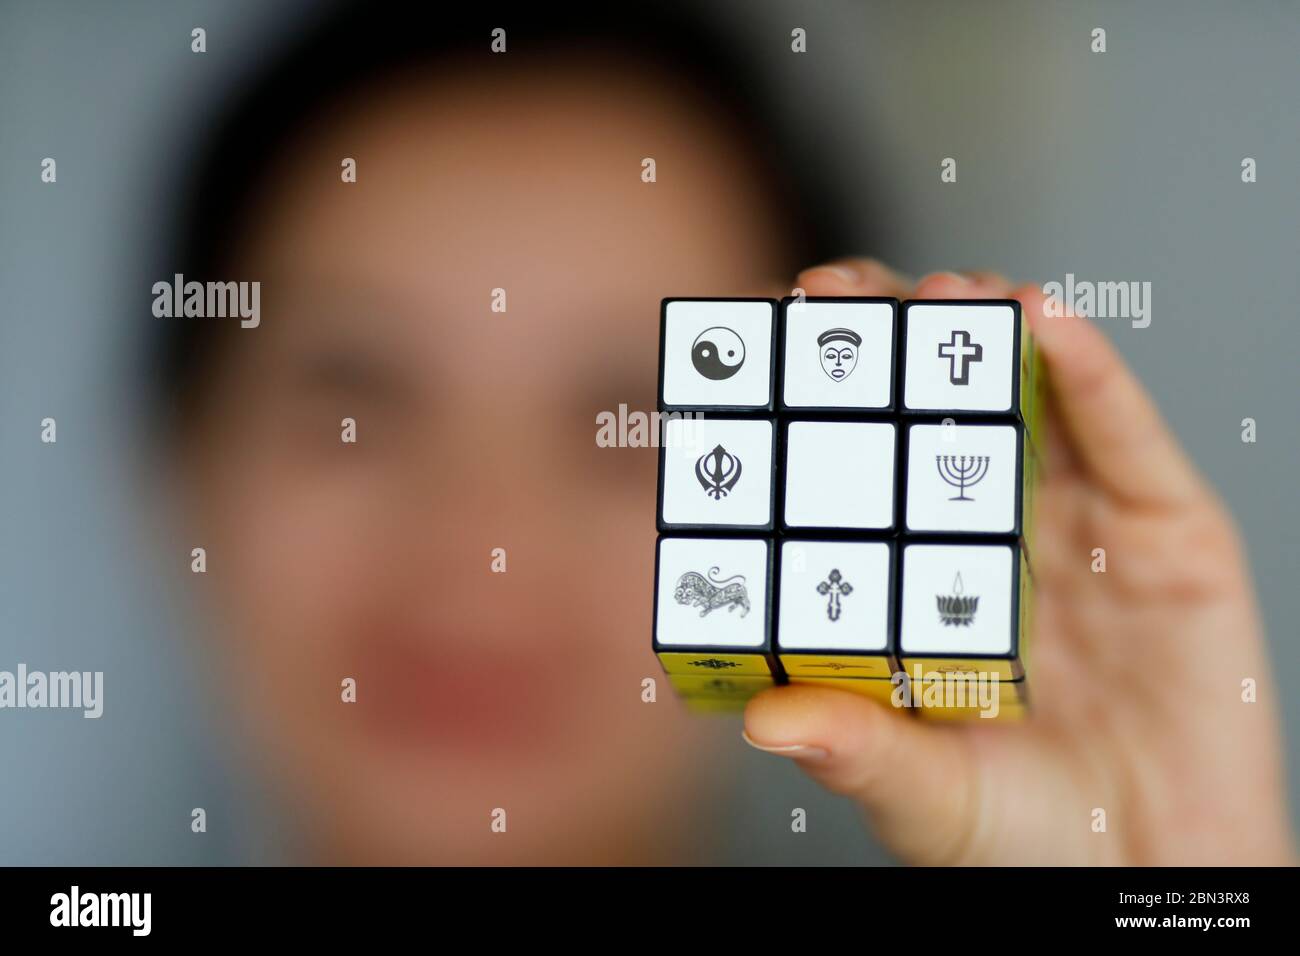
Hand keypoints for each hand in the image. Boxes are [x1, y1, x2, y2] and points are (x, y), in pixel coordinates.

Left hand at [743, 260, 1295, 864]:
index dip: (815, 400)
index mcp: (925, 577)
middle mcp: (997, 535)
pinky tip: (1048, 323)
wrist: (1160, 879)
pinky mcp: (1173, 535)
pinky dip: (1094, 375)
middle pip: (935, 407)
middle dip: (886, 338)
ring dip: (983, 328)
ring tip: (940, 291)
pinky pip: (1129, 438)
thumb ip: (855, 751)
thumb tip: (761, 720)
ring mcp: (1084, 525)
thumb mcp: (926, 795)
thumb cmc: (1032, 840)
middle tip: (829, 295)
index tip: (759, 347)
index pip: (861, 464)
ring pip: (1029, 399)